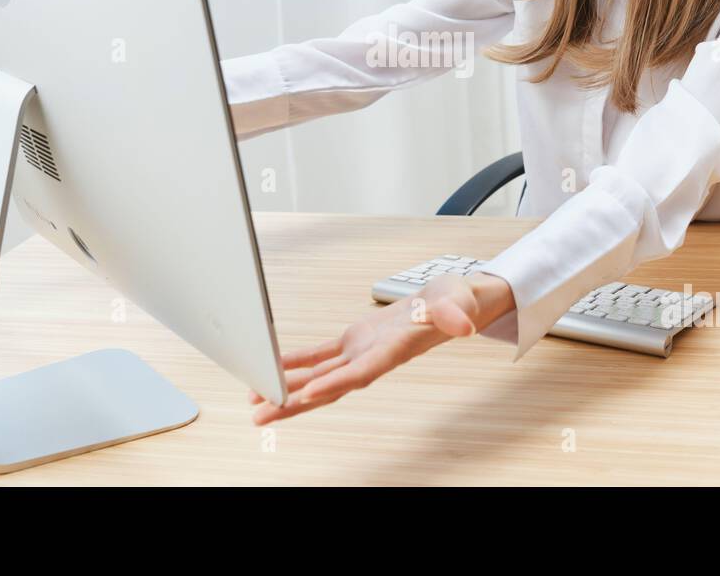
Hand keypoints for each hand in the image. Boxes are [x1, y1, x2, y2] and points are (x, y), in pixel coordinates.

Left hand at [248, 271, 514, 424]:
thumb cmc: (456, 304)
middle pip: (328, 387)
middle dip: (294, 402)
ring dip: (287, 388)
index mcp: (393, 352)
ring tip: (256, 402)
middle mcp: (372, 359)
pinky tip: (273, 368)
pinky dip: (296, 362)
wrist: (451, 304)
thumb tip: (463, 327)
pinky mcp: (354, 340)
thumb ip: (455, 315)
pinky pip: (320, 355)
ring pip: (318, 376)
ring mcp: (361, 352)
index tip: (306, 394)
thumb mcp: (458, 304)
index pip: (360, 373)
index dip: (334, 384)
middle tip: (261, 417)